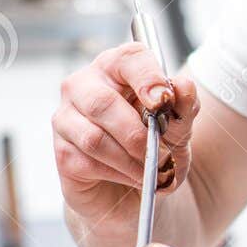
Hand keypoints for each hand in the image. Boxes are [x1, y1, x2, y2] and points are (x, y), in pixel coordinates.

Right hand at [52, 42, 199, 231]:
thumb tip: (184, 86)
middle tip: (163, 156)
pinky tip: (134, 178)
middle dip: (138, 135)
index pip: (129, 59)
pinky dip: (119, 174)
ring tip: (152, 171)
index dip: (147, 78)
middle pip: (103, 102)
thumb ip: (183, 107)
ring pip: (94, 138)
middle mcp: (84, 85)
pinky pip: (87, 162)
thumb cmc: (155, 145)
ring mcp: (66, 118)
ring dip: (130, 160)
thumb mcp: (179, 128)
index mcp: (117, 67)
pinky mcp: (62, 152)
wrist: (136, 187)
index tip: (164, 101)